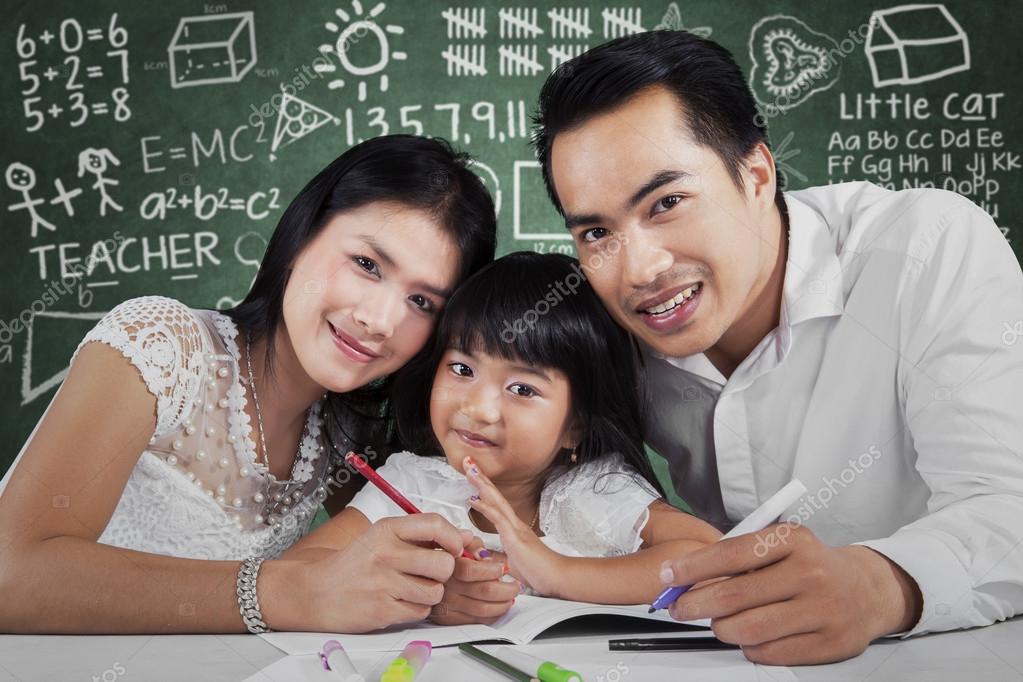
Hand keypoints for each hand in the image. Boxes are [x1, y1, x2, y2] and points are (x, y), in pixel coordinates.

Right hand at [263, 514, 462, 632]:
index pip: (435, 524)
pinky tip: (399, 601)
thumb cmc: (355, 564)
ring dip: (430, 593)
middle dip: (444, 572)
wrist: (316, 592)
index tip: (454, 547)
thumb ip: (422, 536)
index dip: (453, 538)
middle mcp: (385, 554)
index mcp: (386, 530)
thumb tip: (465, 538)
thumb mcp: (383, 537)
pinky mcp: (382, 610)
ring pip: (436, 591)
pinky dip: (416, 609)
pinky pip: (421, 611)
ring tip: (411, 588)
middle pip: (444, 563)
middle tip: (430, 572)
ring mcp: (383, 584)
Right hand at [429, 546, 519, 624]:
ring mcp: (447, 605)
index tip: (503, 568)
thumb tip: (484, 555)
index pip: (472, 571)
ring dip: (504, 604)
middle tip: (515, 585)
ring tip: (511, 596)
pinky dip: (494, 615)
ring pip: (483, 610)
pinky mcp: (449, 618)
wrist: (427, 574)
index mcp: (448, 566)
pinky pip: (477, 621)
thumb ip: (473, 544)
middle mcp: (446, 587)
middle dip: (507, 589)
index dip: (492, 570)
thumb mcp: (460, 543)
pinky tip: (500, 606)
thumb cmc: (448, 557)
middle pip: (483, 592)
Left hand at [463, 456, 563, 595]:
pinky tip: (474, 499)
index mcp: (513, 528)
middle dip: (481, 478)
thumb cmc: (538, 571)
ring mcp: (516, 528)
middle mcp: (514, 524)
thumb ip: (496, 556)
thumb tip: (481, 553)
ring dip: (482, 485)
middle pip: (495, 495)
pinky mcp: (516, 538)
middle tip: (468, 462)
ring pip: (496, 501)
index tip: (472, 474)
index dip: (484, 487)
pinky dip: (486, 507)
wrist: (556, 578)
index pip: (495, 502)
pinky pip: (499, 519)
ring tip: (470, 471)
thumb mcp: (510, 563)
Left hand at [660, 524, 922, 664]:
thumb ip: (738, 557)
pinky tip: (751, 637)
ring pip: (749, 630)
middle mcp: (810, 572)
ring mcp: (822, 609)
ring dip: (722, 630)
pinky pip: (771, 653)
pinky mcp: (830, 643)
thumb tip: (685, 577)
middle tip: (680, 608)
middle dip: (696, 604)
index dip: (692, 568)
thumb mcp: (780, 545)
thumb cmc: (810, 566)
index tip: (668, 576)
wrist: (866, 590)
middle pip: (735, 596)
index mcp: (793, 540)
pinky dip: (750, 648)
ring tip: (720, 624)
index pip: (731, 554)